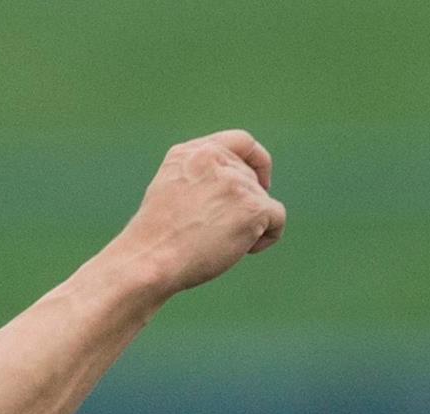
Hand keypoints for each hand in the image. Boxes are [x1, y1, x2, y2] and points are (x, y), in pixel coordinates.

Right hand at [123, 129, 287, 297]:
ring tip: (222, 242)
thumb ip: (203, 177)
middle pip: (253, 179)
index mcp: (192, 152)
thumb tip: (238, 189)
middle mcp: (215, 159)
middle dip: (244, 206)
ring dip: (251, 226)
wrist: (152, 257)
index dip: (258, 161)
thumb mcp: (173, 189)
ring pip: (264, 202)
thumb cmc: (158, 236)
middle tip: (216, 231)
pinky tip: (245, 249)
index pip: (242, 141)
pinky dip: (268, 236)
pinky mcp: (252, 206)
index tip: (260, 181)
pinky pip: (277, 218)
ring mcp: (235, 181)